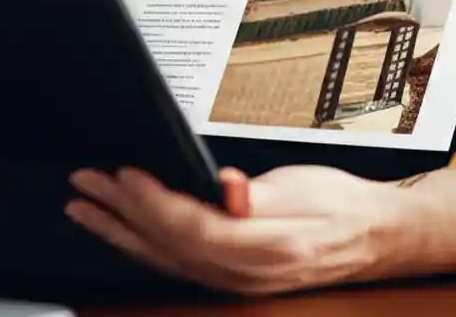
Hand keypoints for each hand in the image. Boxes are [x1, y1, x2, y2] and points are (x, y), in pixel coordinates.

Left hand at [65, 164, 416, 295]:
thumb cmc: (342, 208)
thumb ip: (259, 196)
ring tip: (81, 208)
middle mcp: (241, 272)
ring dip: (117, 231)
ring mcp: (232, 279)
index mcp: (262, 249)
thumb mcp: (305, 190)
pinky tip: (118, 231)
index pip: (191, 228)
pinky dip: (139, 246)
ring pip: (162, 258)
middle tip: (83, 183)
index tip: (124, 176)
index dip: (151, 203)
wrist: (374, 236)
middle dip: (118, 212)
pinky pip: (173, 264)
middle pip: (165, 244)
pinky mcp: (226, 274)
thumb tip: (228, 188)